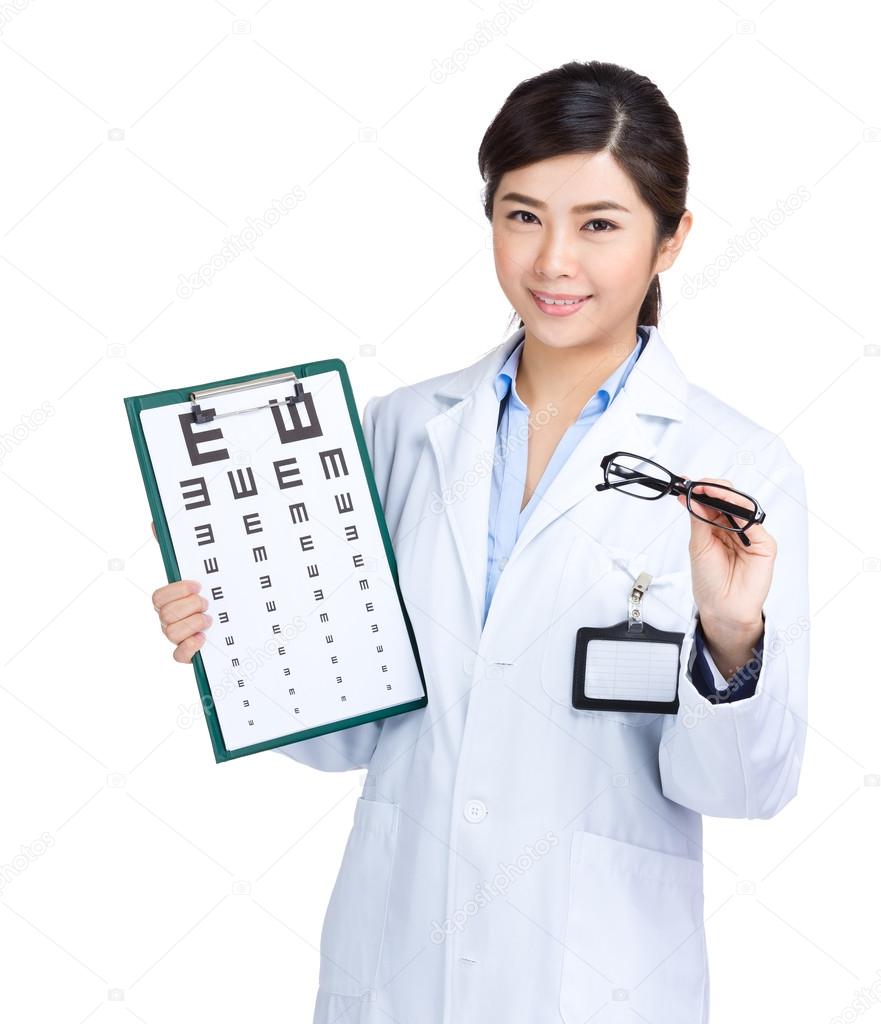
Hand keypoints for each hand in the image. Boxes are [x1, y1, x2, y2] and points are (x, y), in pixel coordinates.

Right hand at [150, 520, 209, 663]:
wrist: (246, 618)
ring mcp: (179, 637)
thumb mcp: (204, 568)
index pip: (159, 597)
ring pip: (170, 633)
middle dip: (188, 607)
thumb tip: (156, 523)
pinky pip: (178, 656)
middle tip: (207, 603)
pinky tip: (203, 639)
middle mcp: (172, 619)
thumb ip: (180, 548)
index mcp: (173, 600)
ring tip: (210, 620)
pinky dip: (190, 648)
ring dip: (192, 624)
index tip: (198, 585)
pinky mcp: (190, 654)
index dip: (177, 591)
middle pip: (165, 615)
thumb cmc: (218, 590)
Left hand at [676, 480, 774, 670]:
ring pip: (742, 506)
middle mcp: (735, 529)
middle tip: (698, 484)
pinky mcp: (764, 544)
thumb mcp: (698, 545)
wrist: (722, 607)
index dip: (701, 490)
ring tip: (709, 489)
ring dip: (725, 495)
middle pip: (728, 500)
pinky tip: (726, 504)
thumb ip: (698, 520)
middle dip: (713, 488)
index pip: (712, 502)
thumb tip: (689, 496)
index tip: (686, 482)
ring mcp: (750, 535)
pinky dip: (740, 510)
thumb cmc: (709, 581)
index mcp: (717, 528)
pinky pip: (753, 521)